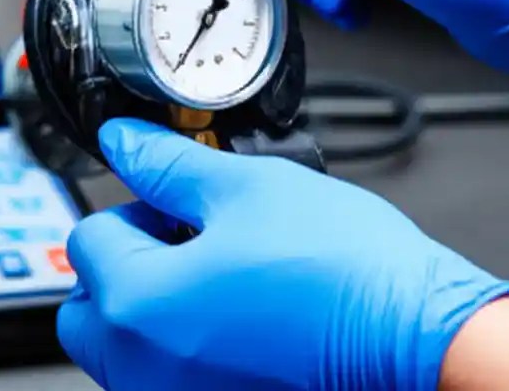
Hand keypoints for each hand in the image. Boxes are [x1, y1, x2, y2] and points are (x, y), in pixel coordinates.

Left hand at [58, 119, 508, 390]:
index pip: (88, 240)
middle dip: (127, 268)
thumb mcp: (249, 188)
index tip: (180, 204)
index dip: (137, 206)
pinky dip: (187, 352)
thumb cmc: (350, 275)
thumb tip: (123, 142)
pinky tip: (244, 324)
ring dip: (152, 312)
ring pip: (126, 351)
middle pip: (90, 309)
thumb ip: (167, 163)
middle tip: (189, 243)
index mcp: (139, 307)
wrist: (420, 341)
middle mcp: (143, 371)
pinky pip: (168, 380)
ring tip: (226, 282)